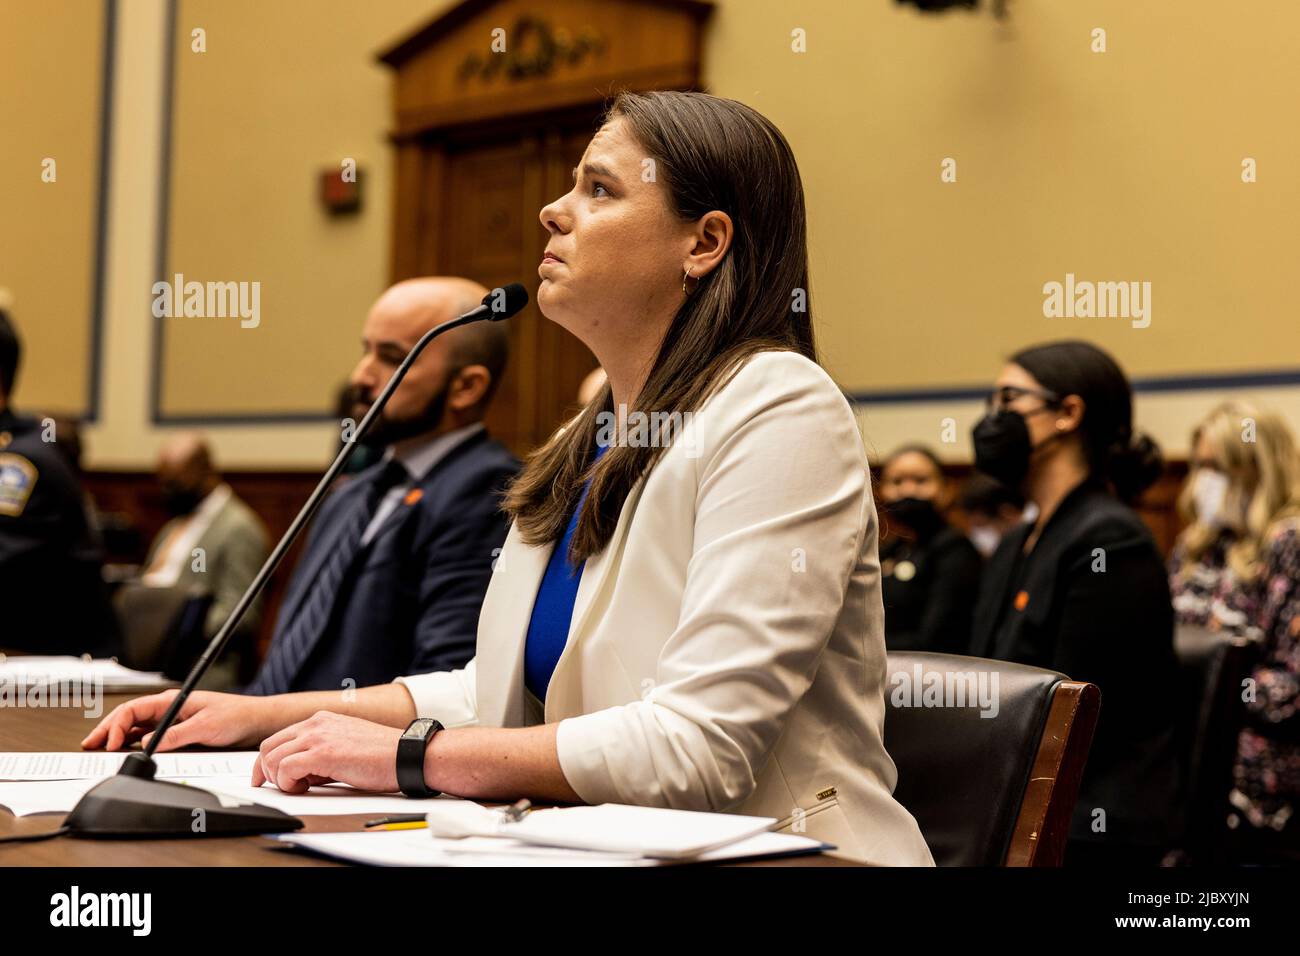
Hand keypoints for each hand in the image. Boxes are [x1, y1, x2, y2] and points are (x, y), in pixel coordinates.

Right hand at [81, 689, 274, 751]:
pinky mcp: (179, 730)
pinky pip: (150, 735)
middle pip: (129, 716)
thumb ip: (178, 735)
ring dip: (118, 735)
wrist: (257, 721)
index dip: (117, 725)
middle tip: (90, 743)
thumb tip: (150, 743)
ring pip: (137, 725)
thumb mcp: (206, 726)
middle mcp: (170, 708)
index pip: (134, 709)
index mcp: (173, 700)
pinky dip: (134, 741)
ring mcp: (173, 719)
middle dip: (108, 729)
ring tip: (101, 746)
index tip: (111, 742)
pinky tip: (127, 749)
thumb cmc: (237, 716)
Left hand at [252, 711, 404, 793]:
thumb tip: (299, 775)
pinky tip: (306, 788)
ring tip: (300, 787)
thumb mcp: (344, 748)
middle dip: (268, 771)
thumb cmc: (383, 756)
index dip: (269, 763)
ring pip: (272, 758)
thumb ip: (319, 755)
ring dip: (279, 778)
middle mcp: (316, 724)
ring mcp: (318, 736)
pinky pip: (285, 768)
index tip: (270, 779)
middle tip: (283, 787)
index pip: (279, 739)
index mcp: (321, 720)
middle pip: (268, 747)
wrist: (406, 755)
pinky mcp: (323, 753)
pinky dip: (288, 783)